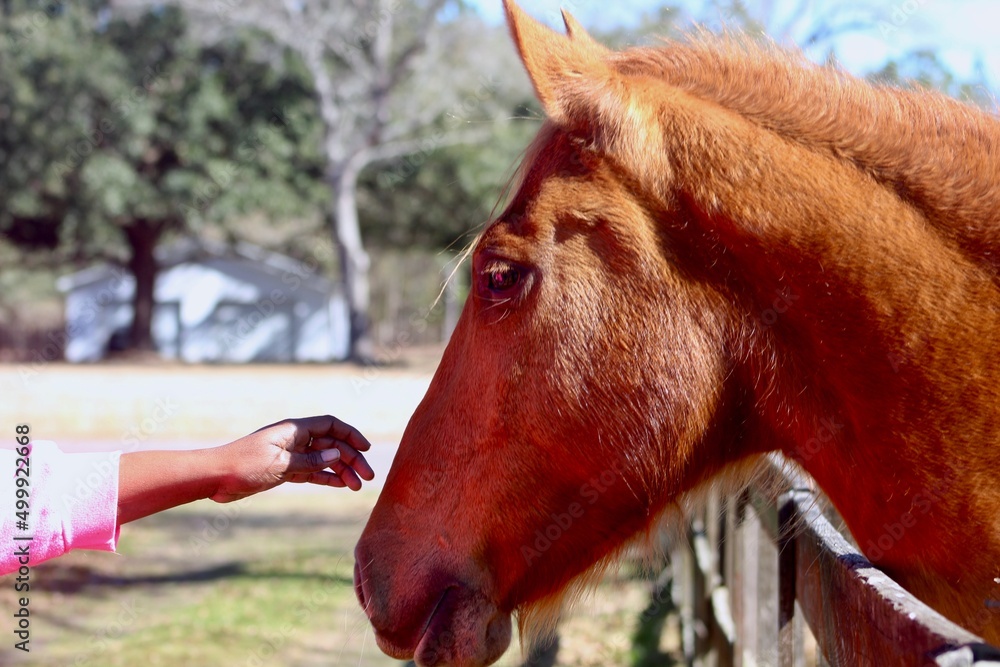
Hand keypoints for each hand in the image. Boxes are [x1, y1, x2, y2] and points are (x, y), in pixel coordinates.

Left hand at [210, 415, 374, 502]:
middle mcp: (295, 440)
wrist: (216, 477)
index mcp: (294, 430)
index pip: (330, 426)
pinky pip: (312, 472)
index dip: (351, 435)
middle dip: (351, 459)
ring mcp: (291, 455)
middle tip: (367, 477)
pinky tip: (341, 485)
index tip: (366, 450)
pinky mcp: (285, 470)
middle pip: (331, 444)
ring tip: (356, 486)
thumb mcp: (280, 464)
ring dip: (342, 471)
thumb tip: (337, 454)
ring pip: (324, 460)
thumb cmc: (244, 465)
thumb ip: (311, 460)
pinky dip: (327, 477)